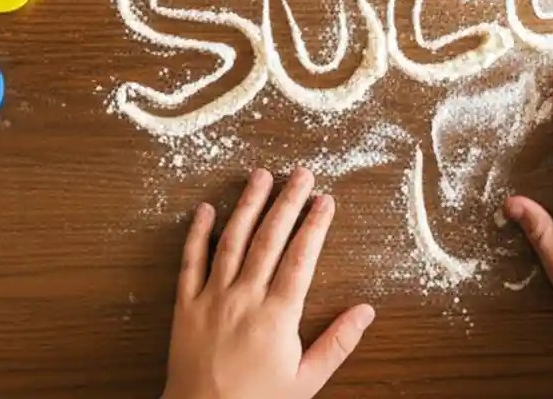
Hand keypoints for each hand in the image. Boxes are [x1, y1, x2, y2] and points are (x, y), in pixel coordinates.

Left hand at [162, 167, 375, 398]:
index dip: (315, 225)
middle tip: (302, 174)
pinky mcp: (186, 306)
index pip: (301, 258)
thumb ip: (337, 343)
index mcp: (277, 316)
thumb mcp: (307, 381)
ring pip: (232, 241)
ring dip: (247, 205)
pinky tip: (204, 210)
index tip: (325, 200)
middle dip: (288, 202)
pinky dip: (196, 233)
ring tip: (260, 177)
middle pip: (269, 239)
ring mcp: (212, 299)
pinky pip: (190, 262)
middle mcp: (245, 299)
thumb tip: (366, 311)